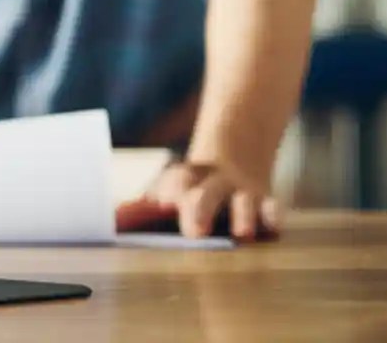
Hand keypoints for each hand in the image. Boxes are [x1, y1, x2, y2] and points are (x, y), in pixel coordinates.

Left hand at [115, 161, 280, 240]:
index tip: (163, 205)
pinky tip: (271, 227)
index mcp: (183, 180)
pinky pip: (272, 208)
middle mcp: (212, 185)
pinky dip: (272, 216)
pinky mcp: (265, 203)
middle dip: (200, 209)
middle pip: (206, 193)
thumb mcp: (169, 189)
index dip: (169, 192)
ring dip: (241, 215)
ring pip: (242, 201)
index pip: (176, 181)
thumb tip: (113, 221)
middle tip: (194, 231)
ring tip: (240, 233)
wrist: (235, 154)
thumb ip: (143, 208)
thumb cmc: (192, 187)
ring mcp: (240, 193)